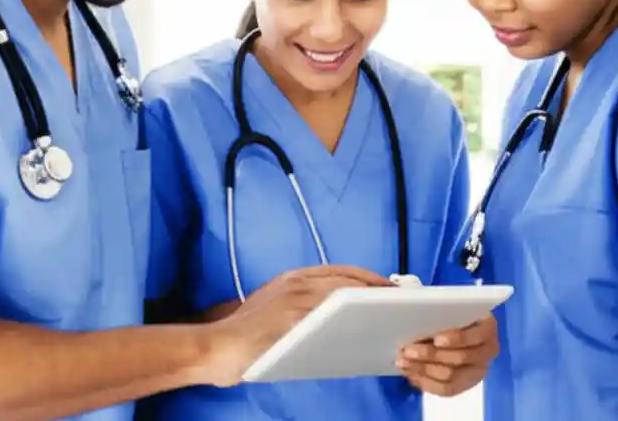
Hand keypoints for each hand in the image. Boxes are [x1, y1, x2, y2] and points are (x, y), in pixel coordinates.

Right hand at [199, 265, 390, 386]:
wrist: (215, 347)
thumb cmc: (247, 336)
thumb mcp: (278, 312)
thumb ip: (306, 308)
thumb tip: (340, 316)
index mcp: (293, 278)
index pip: (340, 271)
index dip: (369, 278)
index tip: (390, 287)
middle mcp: (295, 282)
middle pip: (348, 279)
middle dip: (377, 288)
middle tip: (402, 300)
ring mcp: (294, 299)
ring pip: (343, 293)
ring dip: (371, 301)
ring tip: (392, 313)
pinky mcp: (292, 318)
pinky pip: (329, 313)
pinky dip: (350, 317)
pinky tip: (367, 328)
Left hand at [396, 314, 497, 396]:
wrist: (460, 332)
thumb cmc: (453, 314)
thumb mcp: (450, 306)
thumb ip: (438, 309)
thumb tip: (412, 314)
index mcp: (488, 327)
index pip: (475, 336)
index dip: (457, 338)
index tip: (436, 339)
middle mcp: (488, 350)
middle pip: (460, 358)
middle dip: (430, 355)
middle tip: (407, 350)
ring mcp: (478, 370)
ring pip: (450, 376)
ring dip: (423, 369)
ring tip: (403, 362)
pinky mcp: (466, 385)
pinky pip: (446, 390)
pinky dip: (426, 383)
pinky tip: (411, 374)